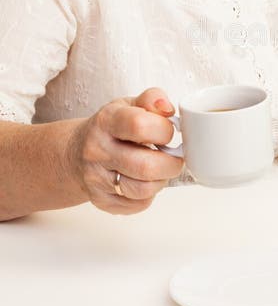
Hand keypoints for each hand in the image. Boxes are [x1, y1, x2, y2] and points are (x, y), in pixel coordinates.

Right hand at [67, 87, 183, 214]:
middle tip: (174, 157)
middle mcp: (97, 150)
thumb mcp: (129, 105)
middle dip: (172, 163)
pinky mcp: (100, 200)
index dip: (164, 130)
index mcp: (107, 121)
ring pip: (144, 189)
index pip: (140, 125)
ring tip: (159, 169)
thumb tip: (167, 108)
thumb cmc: (111, 128)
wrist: (76, 153)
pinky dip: (149, 195)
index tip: (167, 133)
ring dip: (161, 180)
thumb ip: (152, 99)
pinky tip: (144, 181)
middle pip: (146, 166)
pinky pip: (138, 205)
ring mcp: (96, 178)